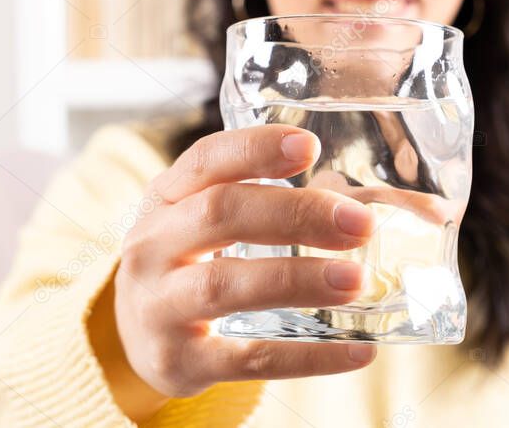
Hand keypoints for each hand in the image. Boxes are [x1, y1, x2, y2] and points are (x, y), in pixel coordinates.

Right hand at [113, 124, 378, 398]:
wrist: (134, 340)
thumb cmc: (188, 261)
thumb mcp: (205, 220)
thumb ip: (269, 200)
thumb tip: (374, 205)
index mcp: (166, 198)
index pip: (206, 160)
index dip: (255, 149)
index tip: (309, 146)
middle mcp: (151, 246)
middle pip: (220, 214)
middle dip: (295, 214)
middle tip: (359, 223)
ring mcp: (158, 306)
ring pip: (224, 285)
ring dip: (296, 279)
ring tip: (355, 280)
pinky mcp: (179, 362)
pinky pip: (249, 358)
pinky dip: (307, 357)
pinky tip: (357, 350)